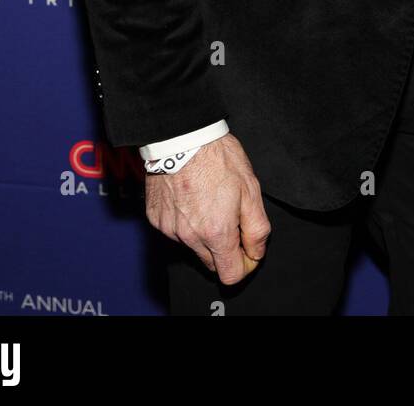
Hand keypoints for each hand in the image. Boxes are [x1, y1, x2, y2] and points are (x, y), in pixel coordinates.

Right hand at [144, 133, 270, 283]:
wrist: (182, 137)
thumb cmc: (217, 158)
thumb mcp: (251, 189)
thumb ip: (257, 228)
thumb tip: (256, 252)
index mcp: (216, 233)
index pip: (230, 275)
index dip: (244, 265)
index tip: (247, 248)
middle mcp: (190, 237)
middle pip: (211, 263)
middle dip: (225, 248)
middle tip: (230, 217)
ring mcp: (170, 229)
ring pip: (192, 246)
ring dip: (203, 233)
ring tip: (208, 200)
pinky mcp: (156, 218)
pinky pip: (174, 230)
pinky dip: (184, 221)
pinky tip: (189, 197)